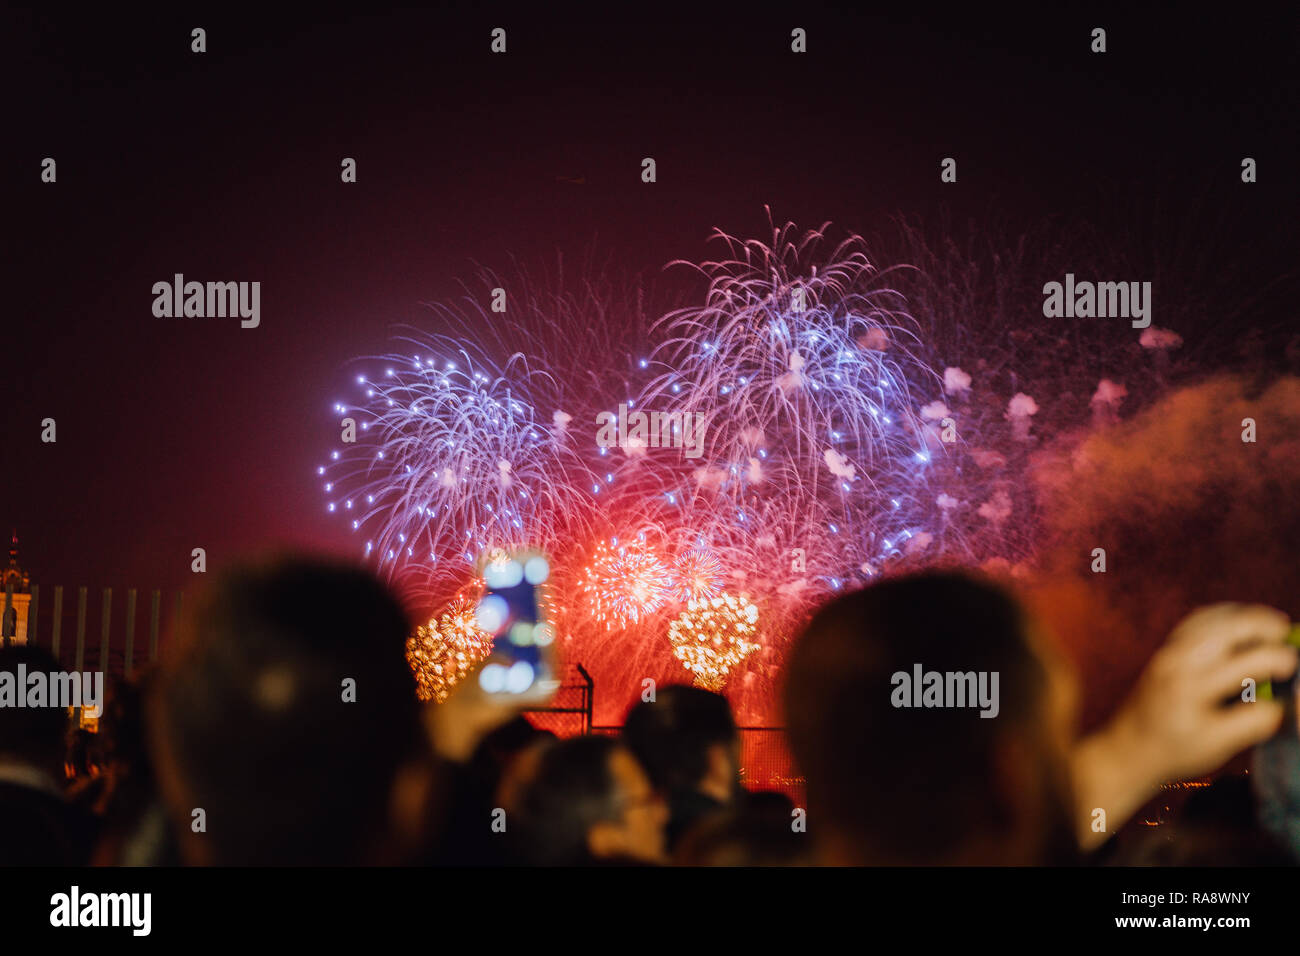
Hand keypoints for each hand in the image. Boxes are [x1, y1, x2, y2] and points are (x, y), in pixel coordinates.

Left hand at [1112, 603, 1296, 782]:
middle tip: (1288, 634)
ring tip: (1274, 625)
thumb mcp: (1218, 744)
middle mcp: (1178, 661)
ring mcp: (1169, 650)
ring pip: (1212, 617)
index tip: (1293, 666)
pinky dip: (1224, 616)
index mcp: (1192, 686)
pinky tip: (1242, 623)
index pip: (1245, 662)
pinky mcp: (1166, 648)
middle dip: (1264, 625)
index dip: (1277, 660)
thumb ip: (1253, 723)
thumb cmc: (1175, 750)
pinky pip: (1198, 620)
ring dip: (1246, 616)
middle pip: (1227, 627)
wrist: (1130, 748)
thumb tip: (1284, 703)